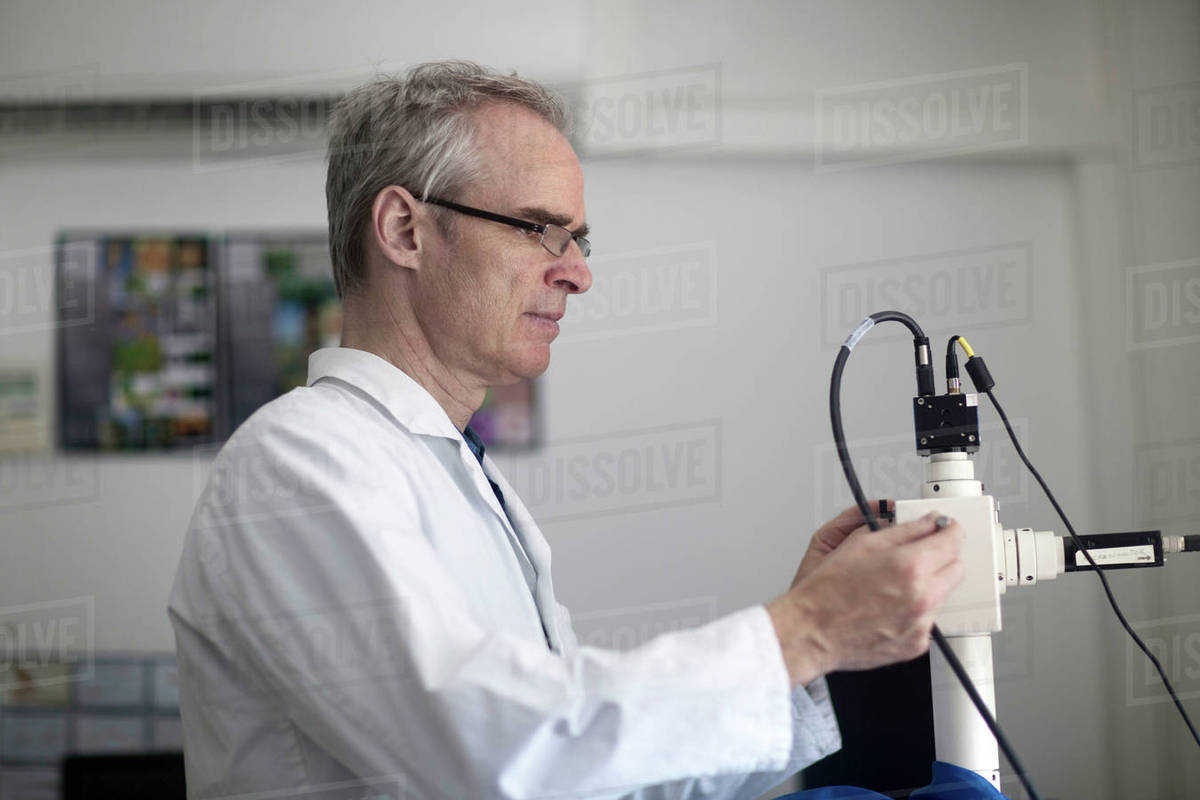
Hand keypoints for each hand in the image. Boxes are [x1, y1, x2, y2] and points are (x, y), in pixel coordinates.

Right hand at [767, 512, 964, 686]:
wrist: (812, 631)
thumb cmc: (827, 591)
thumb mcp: (862, 545)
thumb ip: (905, 530)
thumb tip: (929, 523)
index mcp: (910, 566)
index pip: (952, 540)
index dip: (948, 529)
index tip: (944, 528)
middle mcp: (922, 596)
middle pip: (957, 568)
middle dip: (941, 557)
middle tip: (917, 555)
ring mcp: (922, 623)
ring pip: (942, 595)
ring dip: (927, 585)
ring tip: (892, 586)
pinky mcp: (917, 644)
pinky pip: (928, 620)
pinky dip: (915, 611)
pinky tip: (889, 608)